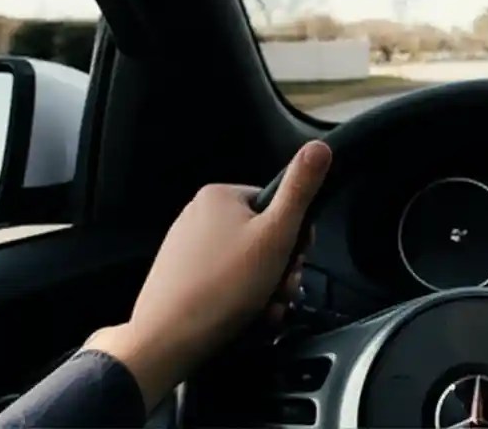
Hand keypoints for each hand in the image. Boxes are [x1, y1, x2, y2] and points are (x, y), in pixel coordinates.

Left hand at [88, 140, 331, 410]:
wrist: (168, 339)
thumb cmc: (224, 286)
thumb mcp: (276, 234)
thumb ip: (300, 190)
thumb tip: (319, 148)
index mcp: (219, 196)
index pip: (276, 205)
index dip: (294, 236)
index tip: (295, 261)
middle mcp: (198, 215)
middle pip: (262, 238)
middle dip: (280, 270)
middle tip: (280, 292)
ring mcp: (186, 248)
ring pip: (246, 265)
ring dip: (265, 289)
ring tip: (263, 310)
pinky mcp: (181, 277)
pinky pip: (224, 282)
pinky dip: (241, 300)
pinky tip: (245, 318)